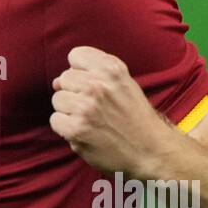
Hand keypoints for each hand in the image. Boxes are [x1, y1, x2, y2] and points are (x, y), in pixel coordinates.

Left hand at [49, 45, 172, 177]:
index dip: (81, 70)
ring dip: (69, 111)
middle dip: (74, 92)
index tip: (92, 85)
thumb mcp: (124, 84)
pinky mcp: (76, 129)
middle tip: (95, 108)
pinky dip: (66, 129)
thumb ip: (94, 75)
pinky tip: (84, 132)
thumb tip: (56, 82)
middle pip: (64, 78)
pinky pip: (55, 120)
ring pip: (57, 99)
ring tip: (91, 121)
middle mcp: (97, 85)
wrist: (152, 152)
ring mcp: (85, 107)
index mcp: (111, 69)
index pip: (76, 55)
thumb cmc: (136, 118)